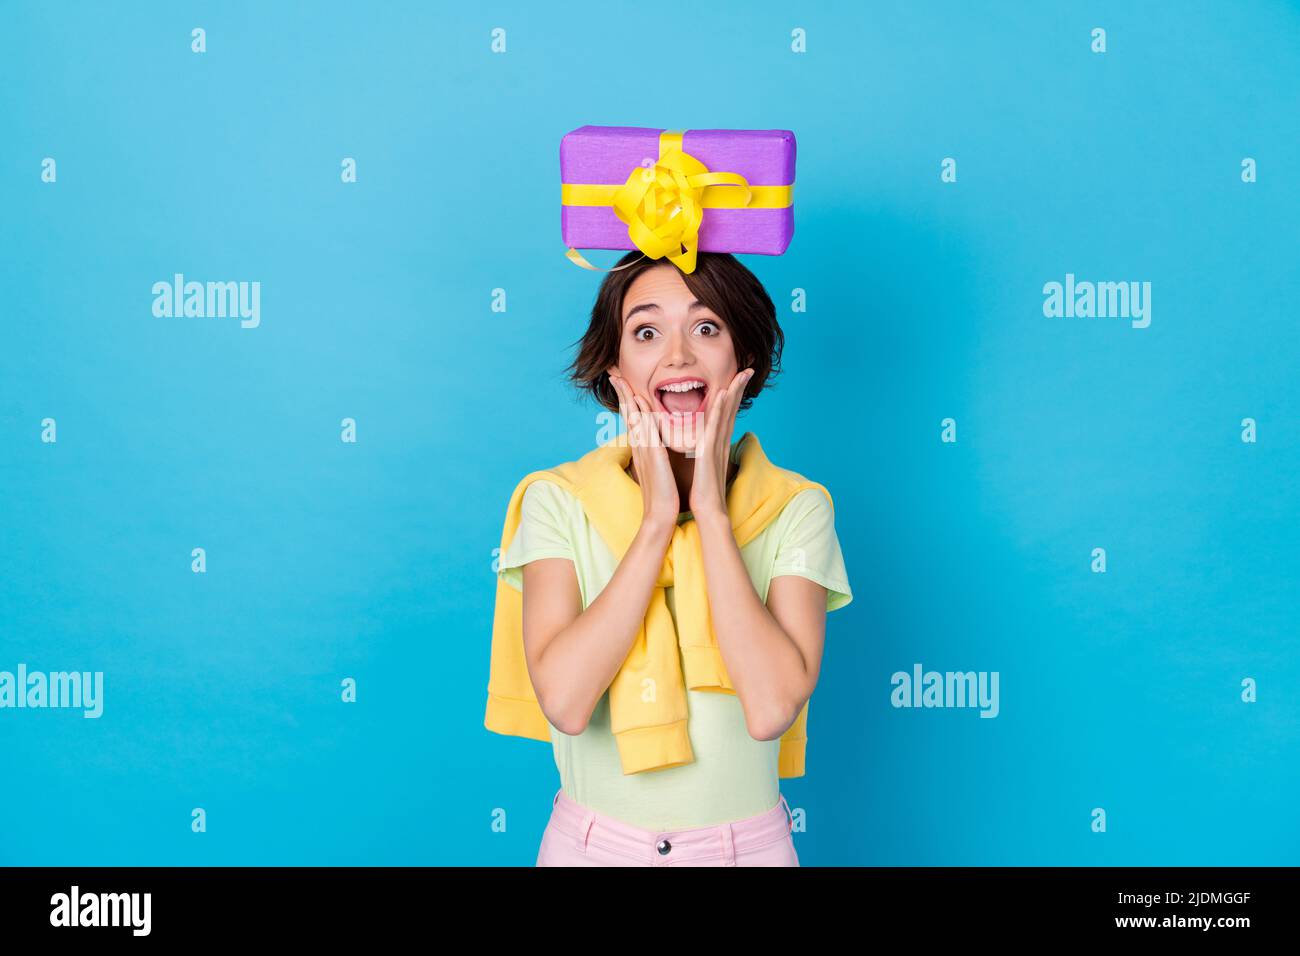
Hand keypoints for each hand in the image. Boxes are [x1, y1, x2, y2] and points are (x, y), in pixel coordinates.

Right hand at [608, 373, 679, 528]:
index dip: (625, 397)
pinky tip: (638, 399)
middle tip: (612, 371)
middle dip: (619, 390)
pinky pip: (644, 429)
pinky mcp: (651, 455)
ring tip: (618, 378)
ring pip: (631, 417)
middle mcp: (638, 446)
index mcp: (642, 447)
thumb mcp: (657, 467)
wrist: (660, 514)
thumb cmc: (662, 492)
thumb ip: (655, 452)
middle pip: (626, 412)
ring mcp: (642, 449)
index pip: (632, 416)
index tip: (620, 380)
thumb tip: (655, 440)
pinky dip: (640, 413)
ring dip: (625, 396)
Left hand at [688, 367, 752, 518]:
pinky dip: (720, 410)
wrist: (707, 512)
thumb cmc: (703, 494)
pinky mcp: (710, 453)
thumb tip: (702, 448)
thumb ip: (705, 455)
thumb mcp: (704, 468)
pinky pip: (716, 426)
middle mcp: (721, 443)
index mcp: (718, 445)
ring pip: (727, 414)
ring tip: (741, 373)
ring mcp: (717, 446)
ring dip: (733, 392)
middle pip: (732, 410)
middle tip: (747, 368)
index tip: (737, 380)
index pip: (726, 416)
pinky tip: (723, 394)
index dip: (732, 397)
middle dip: (739, 388)